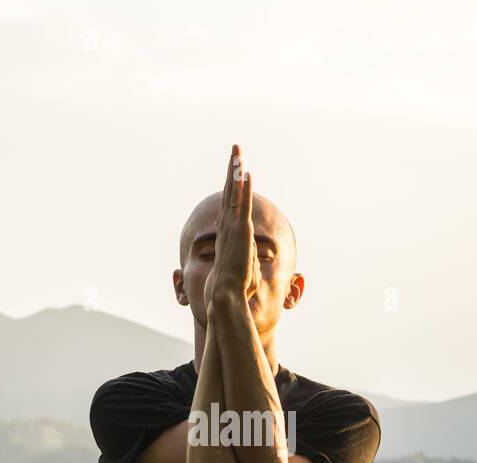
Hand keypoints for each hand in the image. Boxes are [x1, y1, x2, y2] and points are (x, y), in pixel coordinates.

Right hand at [203, 144, 257, 308]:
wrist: (226, 297)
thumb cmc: (234, 291)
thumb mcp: (243, 273)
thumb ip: (247, 264)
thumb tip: (251, 267)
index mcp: (228, 235)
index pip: (230, 206)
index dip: (232, 188)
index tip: (235, 173)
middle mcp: (227, 227)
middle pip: (230, 193)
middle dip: (232, 171)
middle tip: (235, 151)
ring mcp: (232, 228)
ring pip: (233, 193)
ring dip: (235, 171)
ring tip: (237, 152)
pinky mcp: (240, 231)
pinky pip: (241, 203)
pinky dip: (242, 187)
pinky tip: (245, 171)